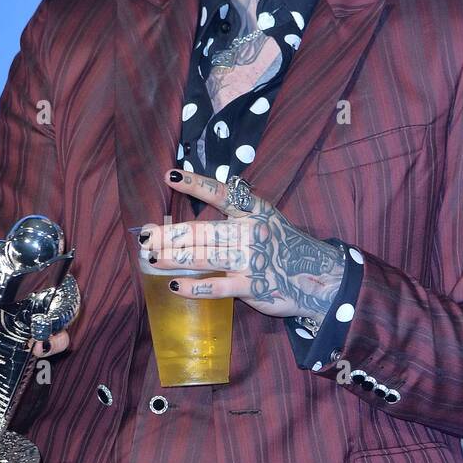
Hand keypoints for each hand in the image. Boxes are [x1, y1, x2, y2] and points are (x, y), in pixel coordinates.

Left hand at [139, 169, 344, 321]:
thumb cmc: (282, 246)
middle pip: (203, 231)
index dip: (194, 184)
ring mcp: (251, 260)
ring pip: (205, 257)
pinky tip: (176, 286)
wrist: (317, 276)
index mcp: (253, 211)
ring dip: (174, 258)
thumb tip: (191, 222)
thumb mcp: (264, 221)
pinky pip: (218, 287)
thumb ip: (234, 217)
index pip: (220, 194)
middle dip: (170, 234)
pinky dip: (195, 287)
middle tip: (144, 236)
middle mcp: (251, 232)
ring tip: (151, 257)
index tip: (169, 175)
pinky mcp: (253, 286)